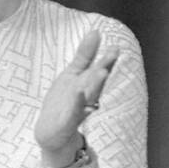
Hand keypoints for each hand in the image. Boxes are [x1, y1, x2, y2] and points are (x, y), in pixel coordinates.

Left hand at [34, 30, 117, 165]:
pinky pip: (73, 111)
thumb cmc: (64, 104)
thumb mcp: (72, 75)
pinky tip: (79, 93)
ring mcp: (78, 110)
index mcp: (87, 84)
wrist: (52, 135)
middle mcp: (86, 96)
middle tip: (115, 54)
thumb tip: (96, 32)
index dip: (106, 58)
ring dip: (95, 84)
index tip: (116, 48)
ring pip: (89, 95)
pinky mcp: (68, 122)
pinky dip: (77, 103)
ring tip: (101, 72)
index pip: (98, 69)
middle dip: (105, 67)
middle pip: (96, 80)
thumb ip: (85, 55)